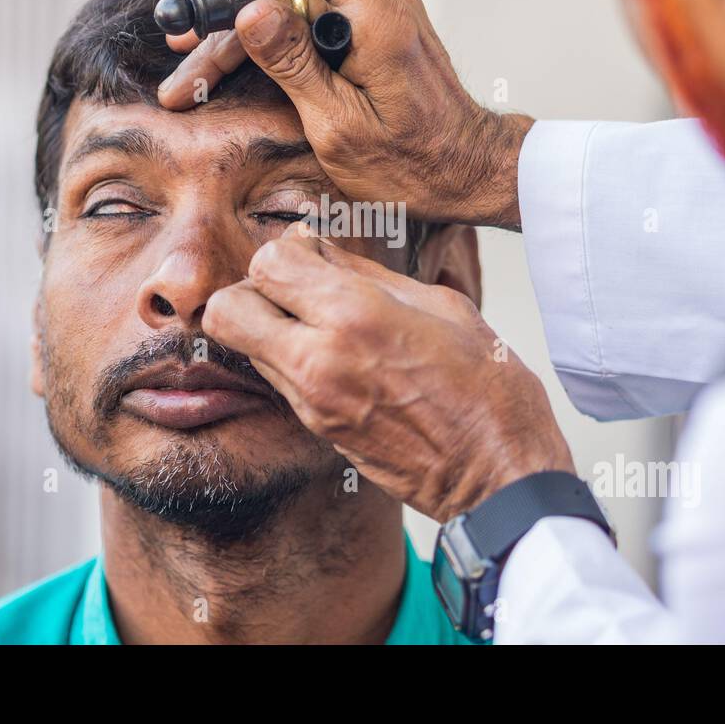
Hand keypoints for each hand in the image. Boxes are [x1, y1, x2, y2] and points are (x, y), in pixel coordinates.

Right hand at [157, 0, 531, 228]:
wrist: (467, 172)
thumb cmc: (412, 163)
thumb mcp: (339, 125)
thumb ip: (294, 64)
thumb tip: (249, 11)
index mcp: (376, 14)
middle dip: (229, 11)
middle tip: (181, 44)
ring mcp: (377, 10)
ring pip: (294, 2)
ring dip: (243, 34)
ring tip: (191, 76)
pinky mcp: (372, 28)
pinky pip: (314, 19)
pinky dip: (274, 41)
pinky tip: (233, 67)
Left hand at [202, 224, 574, 522]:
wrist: (497, 473)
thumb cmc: (488, 388)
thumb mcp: (442, 306)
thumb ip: (368, 275)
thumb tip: (319, 250)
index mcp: (355, 315)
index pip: (267, 263)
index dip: (286, 251)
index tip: (312, 255)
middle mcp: (319, 358)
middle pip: (227, 311)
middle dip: (252, 291)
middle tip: (291, 291)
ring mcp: (312, 400)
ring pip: (245, 349)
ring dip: (269, 329)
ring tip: (319, 326)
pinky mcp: (316, 429)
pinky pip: (278, 381)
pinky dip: (291, 362)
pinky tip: (337, 360)